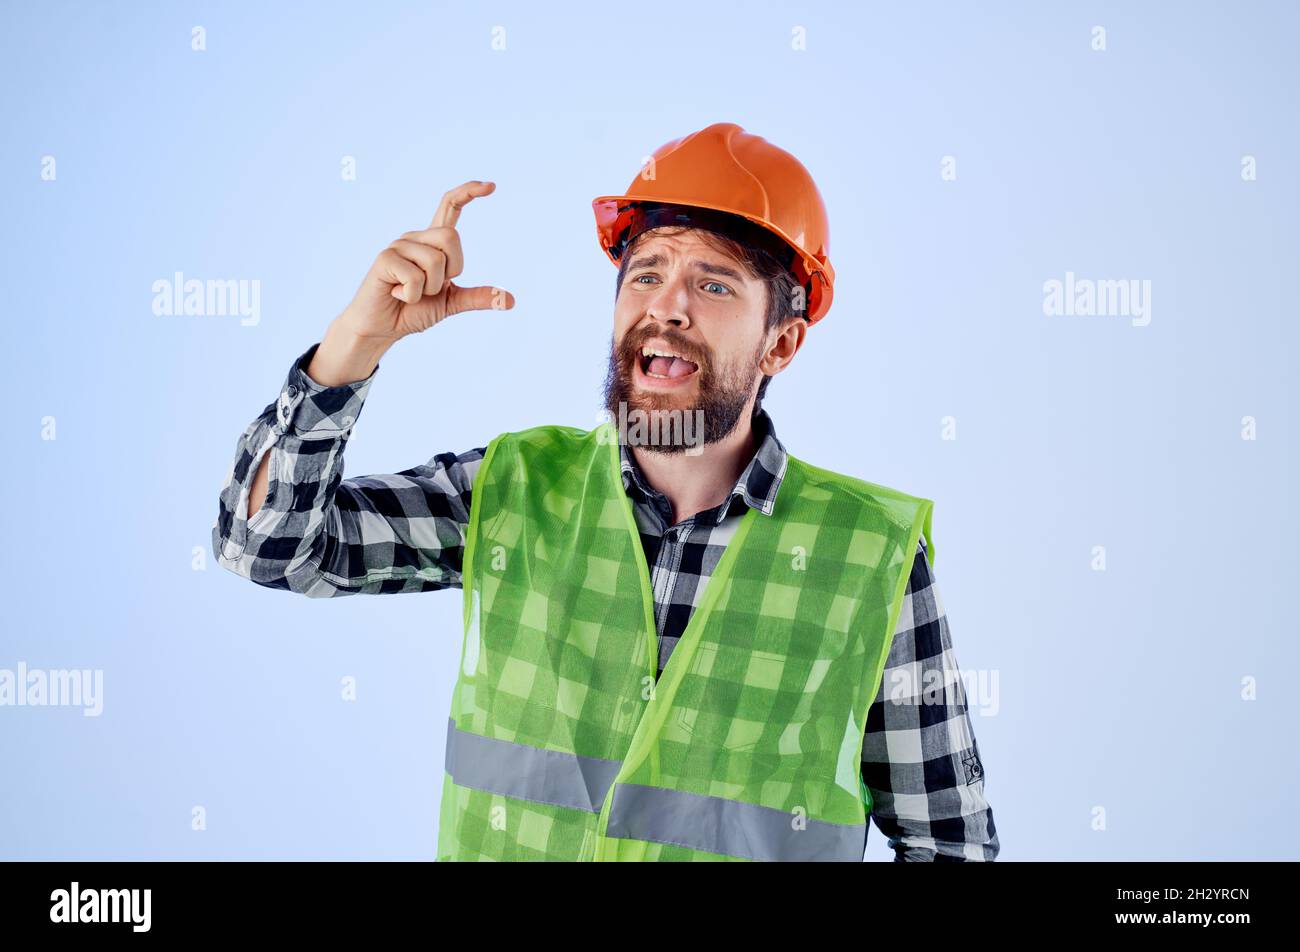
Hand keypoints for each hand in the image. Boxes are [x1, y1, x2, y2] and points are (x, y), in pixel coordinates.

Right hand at [337, 180, 515, 343]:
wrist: (382, 328)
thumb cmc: (413, 311)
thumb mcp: (450, 303)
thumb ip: (477, 297)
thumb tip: (510, 301)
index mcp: (432, 243)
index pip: (450, 207)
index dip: (468, 193)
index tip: (492, 186)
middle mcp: (416, 238)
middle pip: (451, 237)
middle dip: (451, 270)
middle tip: (432, 287)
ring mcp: (399, 246)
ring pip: (435, 261)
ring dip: (430, 288)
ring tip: (412, 293)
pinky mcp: (384, 259)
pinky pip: (415, 277)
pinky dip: (412, 295)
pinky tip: (398, 295)